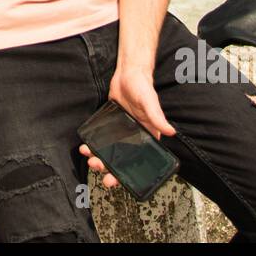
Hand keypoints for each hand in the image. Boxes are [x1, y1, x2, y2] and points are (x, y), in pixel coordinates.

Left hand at [80, 65, 175, 190]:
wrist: (128, 74)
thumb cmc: (143, 87)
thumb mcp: (150, 102)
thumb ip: (157, 118)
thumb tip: (170, 131)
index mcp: (147, 136)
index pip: (139, 161)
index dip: (129, 174)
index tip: (117, 181)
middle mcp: (135, 137)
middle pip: (122, 160)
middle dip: (110, 168)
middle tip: (100, 169)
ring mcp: (121, 132)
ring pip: (110, 151)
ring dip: (100, 157)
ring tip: (90, 157)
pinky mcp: (110, 125)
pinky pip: (101, 139)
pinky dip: (94, 145)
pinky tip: (85, 146)